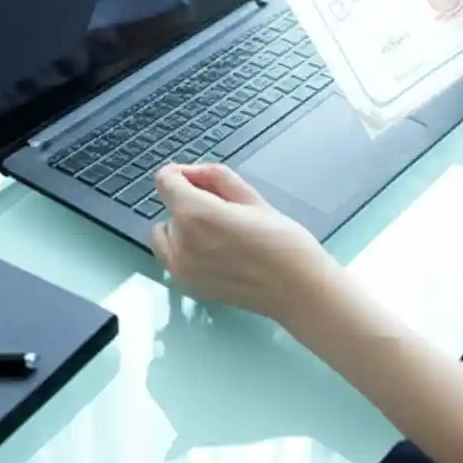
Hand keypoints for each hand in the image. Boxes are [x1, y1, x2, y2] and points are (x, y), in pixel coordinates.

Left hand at [151, 164, 341, 321]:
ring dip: (182, 229)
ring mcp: (180, 269)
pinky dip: (186, 251)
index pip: (165, 180)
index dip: (182, 174)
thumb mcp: (252, 197)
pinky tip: (217, 255)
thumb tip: (193, 173)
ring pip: (165, 236)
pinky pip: (173, 259)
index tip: (203, 181)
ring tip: (218, 235)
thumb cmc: (282, 240)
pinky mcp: (188, 288)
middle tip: (222, 211)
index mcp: (194, 214)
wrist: (298, 289)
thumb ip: (216, 177)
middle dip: (187, 204)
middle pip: (166, 209)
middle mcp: (179, 243)